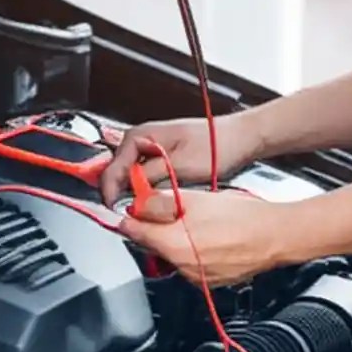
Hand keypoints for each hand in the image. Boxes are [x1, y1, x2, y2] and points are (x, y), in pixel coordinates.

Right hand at [100, 113, 261, 205]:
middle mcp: (142, 139)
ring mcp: (152, 148)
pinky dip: (146, 188)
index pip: (112, 169)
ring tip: (140, 210)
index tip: (114, 212)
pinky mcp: (163, 157)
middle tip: (128, 214)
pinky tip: (154, 199)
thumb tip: (130, 191)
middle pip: (118, 172)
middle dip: (120, 193)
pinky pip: (145, 175)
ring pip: (131, 175)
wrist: (241, 138)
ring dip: (134, 192)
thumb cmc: (216, 146)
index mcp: (140, 136)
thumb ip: (150, 177)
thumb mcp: (180, 165)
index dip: (110, 193)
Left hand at [117, 190, 302, 286]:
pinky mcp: (211, 283)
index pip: (132, 232)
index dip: (130, 217)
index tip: (128, 212)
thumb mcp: (196, 198)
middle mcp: (180, 267)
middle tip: (175, 212)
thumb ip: (161, 202)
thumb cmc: (243, 216)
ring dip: (178, 241)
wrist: (277, 235)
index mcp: (172, 244)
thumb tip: (140, 205)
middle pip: (153, 245)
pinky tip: (215, 239)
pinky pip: (192, 266)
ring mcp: (196, 278)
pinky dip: (196, 253)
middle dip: (158, 228)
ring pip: (174, 256)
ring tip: (203, 225)